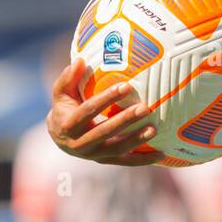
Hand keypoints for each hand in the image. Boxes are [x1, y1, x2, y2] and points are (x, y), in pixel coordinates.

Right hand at [46, 58, 166, 165]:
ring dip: (135, 140)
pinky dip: (143, 159)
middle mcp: (79, 144)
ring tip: (154, 129)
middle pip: (104, 132)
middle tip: (144, 108)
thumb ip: (68, 78)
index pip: (88, 110)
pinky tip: (160, 153)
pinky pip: (125, 161)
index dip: (107, 99)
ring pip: (116, 149)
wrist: (60, 137)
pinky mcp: (105, 160)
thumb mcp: (61, 93)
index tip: (126, 87)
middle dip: (125, 120)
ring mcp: (93, 155)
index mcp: (68, 125)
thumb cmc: (64, 107)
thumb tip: (79, 60)